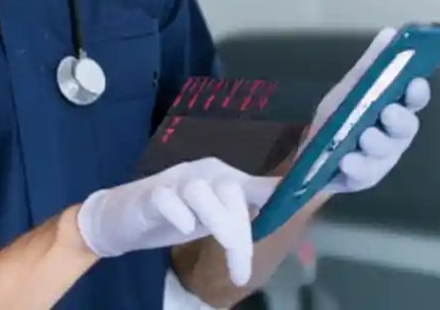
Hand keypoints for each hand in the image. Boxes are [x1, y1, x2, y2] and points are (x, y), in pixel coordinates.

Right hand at [75, 158, 277, 285]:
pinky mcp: (150, 194)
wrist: (122, 217)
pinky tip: (182, 230)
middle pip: (232, 192)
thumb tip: (282, 207)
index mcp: (221, 176)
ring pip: (203, 193)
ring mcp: (175, 180)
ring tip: (217, 249)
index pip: (256, 187)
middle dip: (240, 233)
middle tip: (239, 268)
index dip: (281, 192)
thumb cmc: (174, 216)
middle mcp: (202, 171)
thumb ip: (243, 212)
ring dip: (215, 224)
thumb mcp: (215, 216)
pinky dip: (179, 216)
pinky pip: (168, 200)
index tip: (316, 193)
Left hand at [306, 27, 431, 194]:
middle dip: (399, 120)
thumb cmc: (341, 118)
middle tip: (387, 112)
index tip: (414, 82)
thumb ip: (371, 66)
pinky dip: (356, 167)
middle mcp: (395, 137)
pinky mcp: (362, 180)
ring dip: (376, 143)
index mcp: (396, 110)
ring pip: (385, 153)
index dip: (417, 92)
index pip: (414, 99)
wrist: (314, 154)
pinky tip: (346, 160)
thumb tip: (390, 34)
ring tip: (363, 137)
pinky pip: (362, 175)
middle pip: (406, 128)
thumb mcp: (351, 89)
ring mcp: (381, 160)